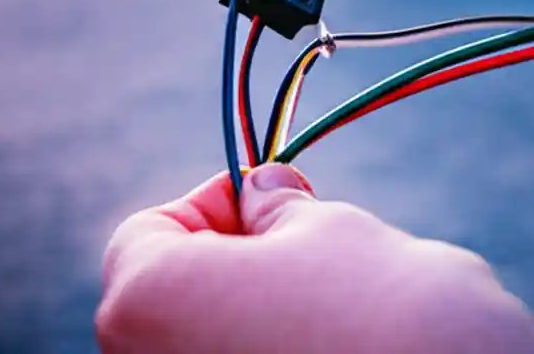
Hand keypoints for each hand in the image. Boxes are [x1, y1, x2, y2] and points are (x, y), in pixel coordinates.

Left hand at [96, 165, 533, 353]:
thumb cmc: (388, 308)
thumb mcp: (328, 228)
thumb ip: (275, 207)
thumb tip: (260, 194)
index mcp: (145, 303)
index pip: (146, 233)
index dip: (211, 201)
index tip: (272, 194)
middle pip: (172, 296)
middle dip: (236, 258)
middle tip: (306, 239)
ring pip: (211, 343)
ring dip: (259, 313)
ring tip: (335, 303)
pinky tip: (340, 347)